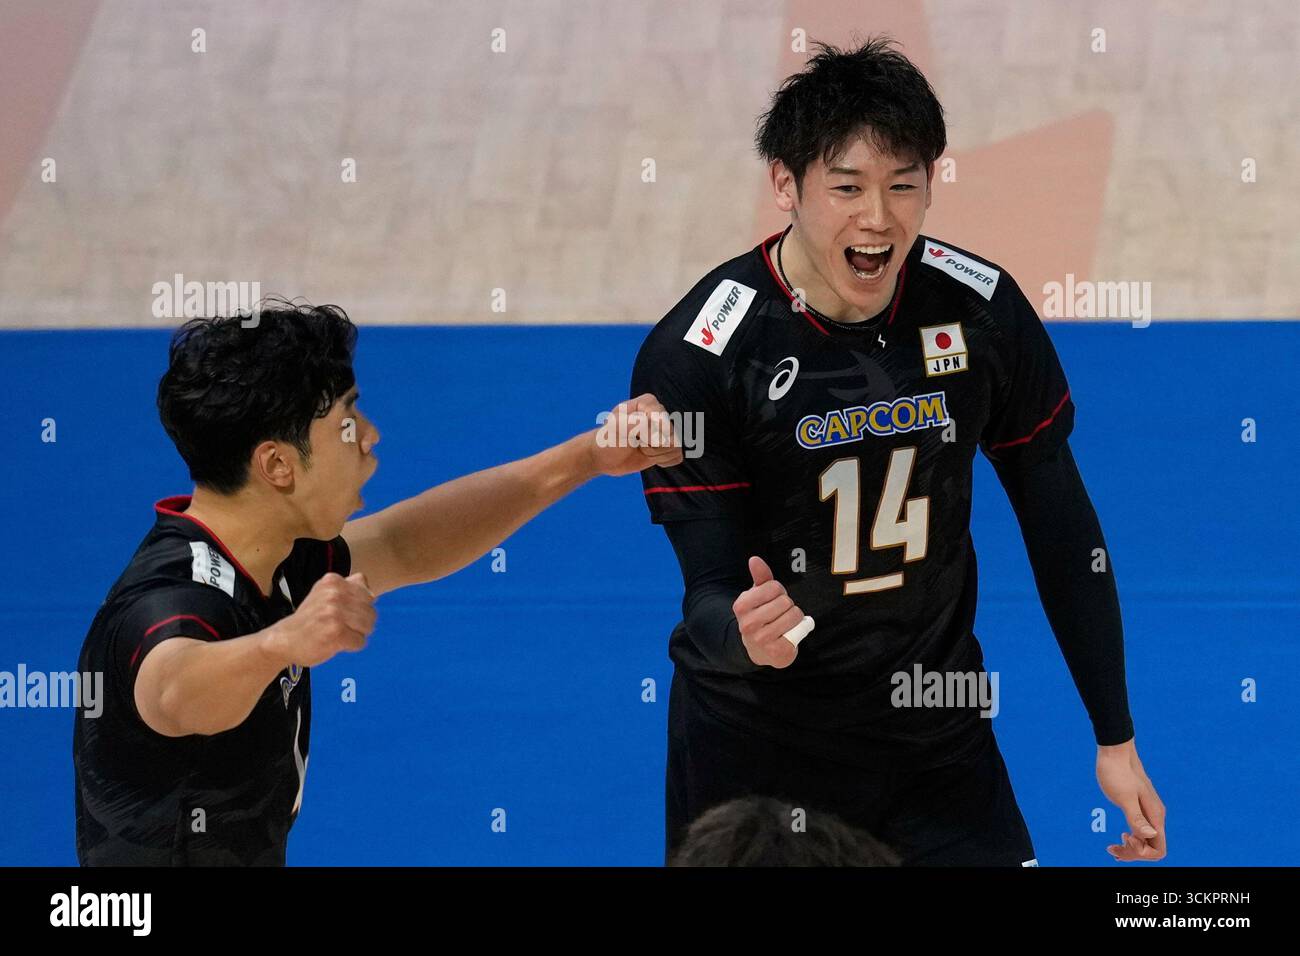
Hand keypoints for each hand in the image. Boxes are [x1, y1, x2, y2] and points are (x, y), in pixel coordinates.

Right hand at [263, 572, 375, 667]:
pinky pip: (360, 641)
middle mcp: (334, 593)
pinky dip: (352, 646)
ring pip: (368, 626)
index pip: (368, 594)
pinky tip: (336, 643)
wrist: (283, 640)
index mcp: (333, 581)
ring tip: (339, 634)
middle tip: (341, 627)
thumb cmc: (310, 619)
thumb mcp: (325, 594)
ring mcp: (335, 612)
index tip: (342, 613)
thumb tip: (373, 593)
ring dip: (357, 634)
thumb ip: (350, 588)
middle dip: (361, 623)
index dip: (360, 608)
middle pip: (371, 611)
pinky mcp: (336, 632)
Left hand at [590, 393, 683, 476]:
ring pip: (675, 447)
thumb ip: (638, 423)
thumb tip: (660, 433)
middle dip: (651, 444)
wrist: (603, 457)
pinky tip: (649, 457)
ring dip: (655, 454)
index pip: (661, 420)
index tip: (632, 434)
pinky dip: (663, 461)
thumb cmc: (608, 439)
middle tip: (635, 443)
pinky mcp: (667, 447)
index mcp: (648, 403)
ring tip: (640, 448)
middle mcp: (659, 414)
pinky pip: (677, 456)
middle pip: (670, 434)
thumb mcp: (616, 427)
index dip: (648, 432)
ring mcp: (664, 431)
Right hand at [732, 556, 803, 667]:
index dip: (779, 592)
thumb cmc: (761, 616)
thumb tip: (754, 559)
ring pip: (794, 615)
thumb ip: (760, 576)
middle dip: (788, 605)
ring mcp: (760, 639)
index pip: (774, 587)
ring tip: (786, 623)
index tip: (773, 601)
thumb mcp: (759, 596)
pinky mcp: (775, 651)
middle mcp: (747, 624)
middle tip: (780, 614)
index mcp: (741, 606)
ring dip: (795, 617)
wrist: (759, 649)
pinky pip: (798, 631)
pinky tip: (789, 635)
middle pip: (785, 601)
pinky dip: (799, 630)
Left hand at [1097, 738, 1166, 860]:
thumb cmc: (1116, 771)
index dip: (1141, 852)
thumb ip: (1136, 818)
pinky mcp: (1139, 808)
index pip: (1158, 849)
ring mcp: (1148, 812)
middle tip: (1111, 848)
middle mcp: (1155, 816)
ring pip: (1145, 841)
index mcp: (1155, 816)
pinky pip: (1140, 831)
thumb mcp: (1124, 796)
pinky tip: (1120, 838)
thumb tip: (1150, 835)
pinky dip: (1131, 840)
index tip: (1124, 836)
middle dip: (1133, 853)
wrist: (1114, 751)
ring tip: (1112, 848)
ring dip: (1131, 848)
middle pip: (1151, 848)